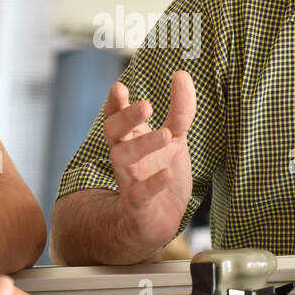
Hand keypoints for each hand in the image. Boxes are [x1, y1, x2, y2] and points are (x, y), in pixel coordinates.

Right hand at [103, 71, 195, 250]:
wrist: (160, 220)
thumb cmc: (162, 173)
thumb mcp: (176, 138)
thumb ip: (180, 109)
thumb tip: (181, 74)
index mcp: (131, 138)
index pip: (116, 115)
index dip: (116, 102)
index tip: (120, 87)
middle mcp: (125, 157)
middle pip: (113, 132)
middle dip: (126, 117)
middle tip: (147, 106)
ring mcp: (129, 180)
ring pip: (122, 159)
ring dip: (143, 145)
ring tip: (167, 134)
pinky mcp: (137, 205)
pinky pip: (139, 194)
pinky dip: (151, 184)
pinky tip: (166, 175)